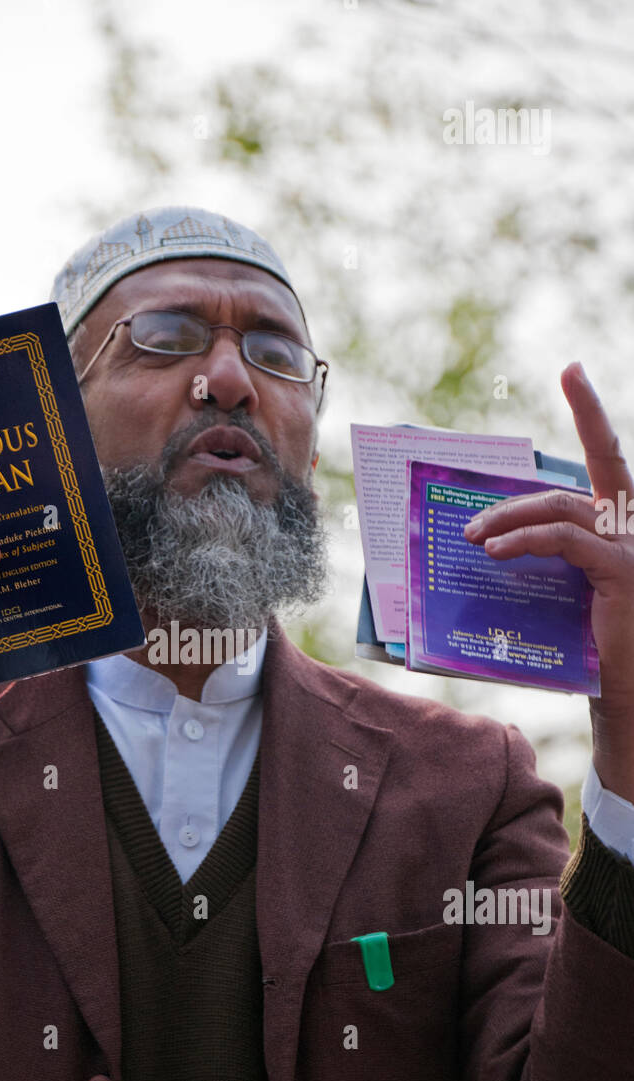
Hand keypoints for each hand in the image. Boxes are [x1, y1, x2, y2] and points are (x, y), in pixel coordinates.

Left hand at [463, 363, 633, 798]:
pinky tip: (494, 551)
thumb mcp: (567, 593)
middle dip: (517, 494)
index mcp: (625, 526)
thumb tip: (487, 539)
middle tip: (476, 514)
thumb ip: (548, 557)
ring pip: (563, 508)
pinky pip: (565, 540)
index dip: (590, 410)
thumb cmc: (594, 653)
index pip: (607, 459)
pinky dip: (525, 540)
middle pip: (574, 486)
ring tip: (472, 540)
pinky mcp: (624, 569)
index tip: (571, 370)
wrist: (629, 700)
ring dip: (509, 520)